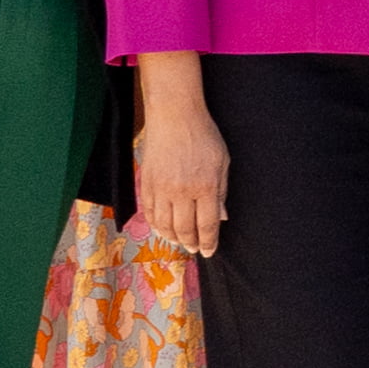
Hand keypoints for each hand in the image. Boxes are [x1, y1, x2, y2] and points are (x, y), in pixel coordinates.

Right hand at [132, 86, 232, 260]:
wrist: (174, 116)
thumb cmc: (203, 135)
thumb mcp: (222, 162)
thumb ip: (221, 192)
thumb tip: (222, 217)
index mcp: (205, 187)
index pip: (207, 225)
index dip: (208, 242)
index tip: (209, 251)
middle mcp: (181, 191)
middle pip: (185, 229)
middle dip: (191, 243)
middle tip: (194, 248)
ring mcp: (161, 189)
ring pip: (164, 225)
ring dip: (173, 237)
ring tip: (180, 241)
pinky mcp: (146, 184)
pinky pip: (149, 213)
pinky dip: (155, 225)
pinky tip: (162, 229)